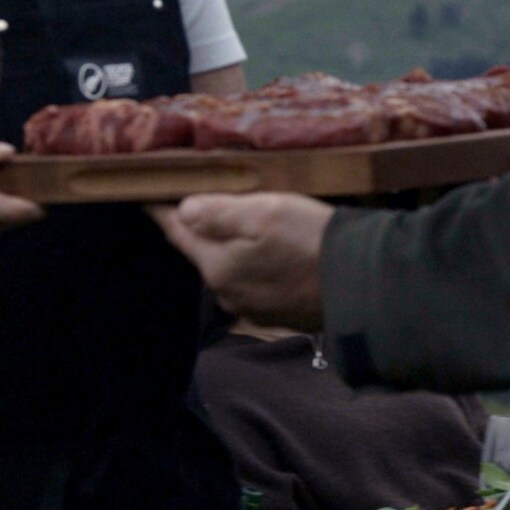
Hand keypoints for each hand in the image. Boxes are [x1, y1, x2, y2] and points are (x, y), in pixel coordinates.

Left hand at [149, 193, 332, 330]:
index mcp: (217, 266)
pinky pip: (254, 282)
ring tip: (245, 222)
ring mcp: (252, 309)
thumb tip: (182, 210)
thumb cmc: (311, 240)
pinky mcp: (278, 315)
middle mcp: (228, 293)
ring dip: (232, 247)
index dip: (162, 210)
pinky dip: (255, 264)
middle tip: (206, 197)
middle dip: (203, 227)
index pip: (178, 233)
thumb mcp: (264, 212)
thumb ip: (218, 212)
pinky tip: (272, 251)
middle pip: (205, 251)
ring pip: (231, 268)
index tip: (146, 194)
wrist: (363, 286)